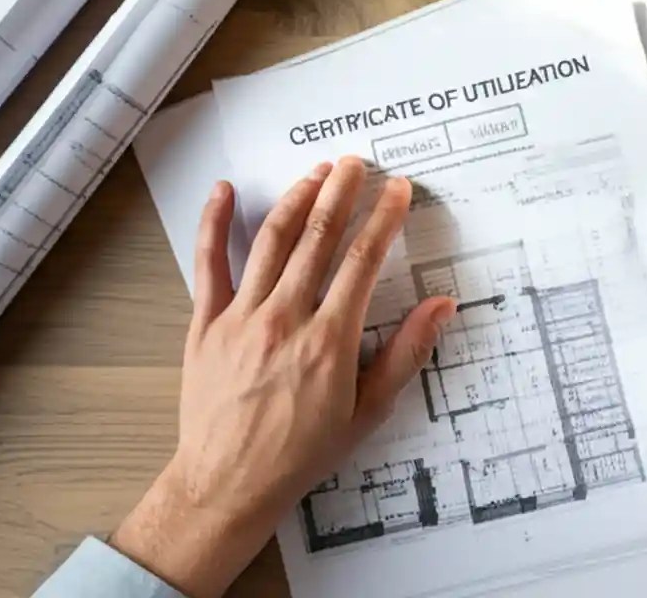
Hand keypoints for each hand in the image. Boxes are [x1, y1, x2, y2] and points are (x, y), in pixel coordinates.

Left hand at [111, 157, 455, 596]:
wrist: (229, 483)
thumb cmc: (302, 453)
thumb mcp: (368, 411)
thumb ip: (405, 353)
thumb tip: (441, 307)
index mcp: (330, 339)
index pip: (364, 260)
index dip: (384, 218)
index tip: (397, 191)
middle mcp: (286, 319)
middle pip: (318, 238)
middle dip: (342, 193)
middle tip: (357, 164)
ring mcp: (241, 317)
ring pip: (272, 241)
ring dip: (296, 198)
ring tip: (316, 172)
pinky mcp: (206, 324)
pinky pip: (209, 264)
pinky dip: (215, 224)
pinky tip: (223, 192)